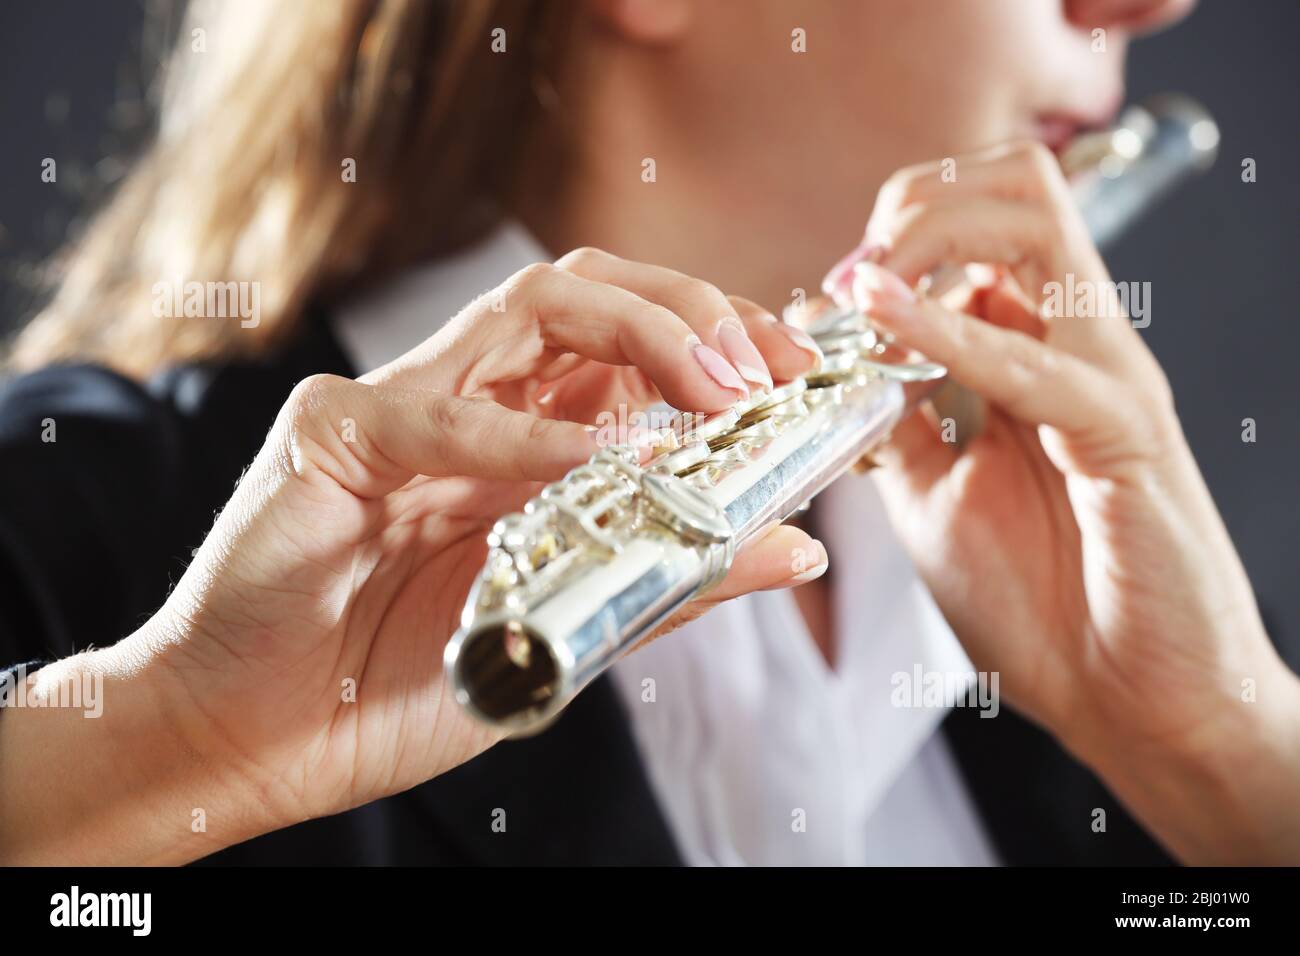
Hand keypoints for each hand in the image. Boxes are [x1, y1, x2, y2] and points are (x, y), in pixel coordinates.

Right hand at [0, 249, 822, 863]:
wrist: (259, 744)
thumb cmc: (395, 685)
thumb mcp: (566, 628)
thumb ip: (674, 579)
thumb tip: (796, 546)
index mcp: (525, 440)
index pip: (633, 348)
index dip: (720, 341)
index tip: (798, 378)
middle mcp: (471, 405)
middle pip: (592, 297)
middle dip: (695, 314)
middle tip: (764, 373)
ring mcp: (400, 408)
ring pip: (526, 312)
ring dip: (637, 334)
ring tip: (714, 388)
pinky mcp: (330, 434)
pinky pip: (438, 415)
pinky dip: (526, 438)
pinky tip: (599, 464)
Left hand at [823, 142, 1299, 862]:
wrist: (1132, 702)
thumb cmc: (1048, 605)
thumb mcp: (938, 499)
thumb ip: (900, 430)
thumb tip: (844, 377)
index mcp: (1034, 354)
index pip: (982, 223)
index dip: (898, 232)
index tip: (834, 293)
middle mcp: (1074, 346)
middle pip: (1017, 189)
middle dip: (916, 204)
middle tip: (852, 274)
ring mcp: (1104, 377)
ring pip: (1036, 228)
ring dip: (927, 238)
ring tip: (863, 288)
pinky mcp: (1123, 433)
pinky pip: (1032, 359)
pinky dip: (947, 330)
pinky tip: (885, 321)